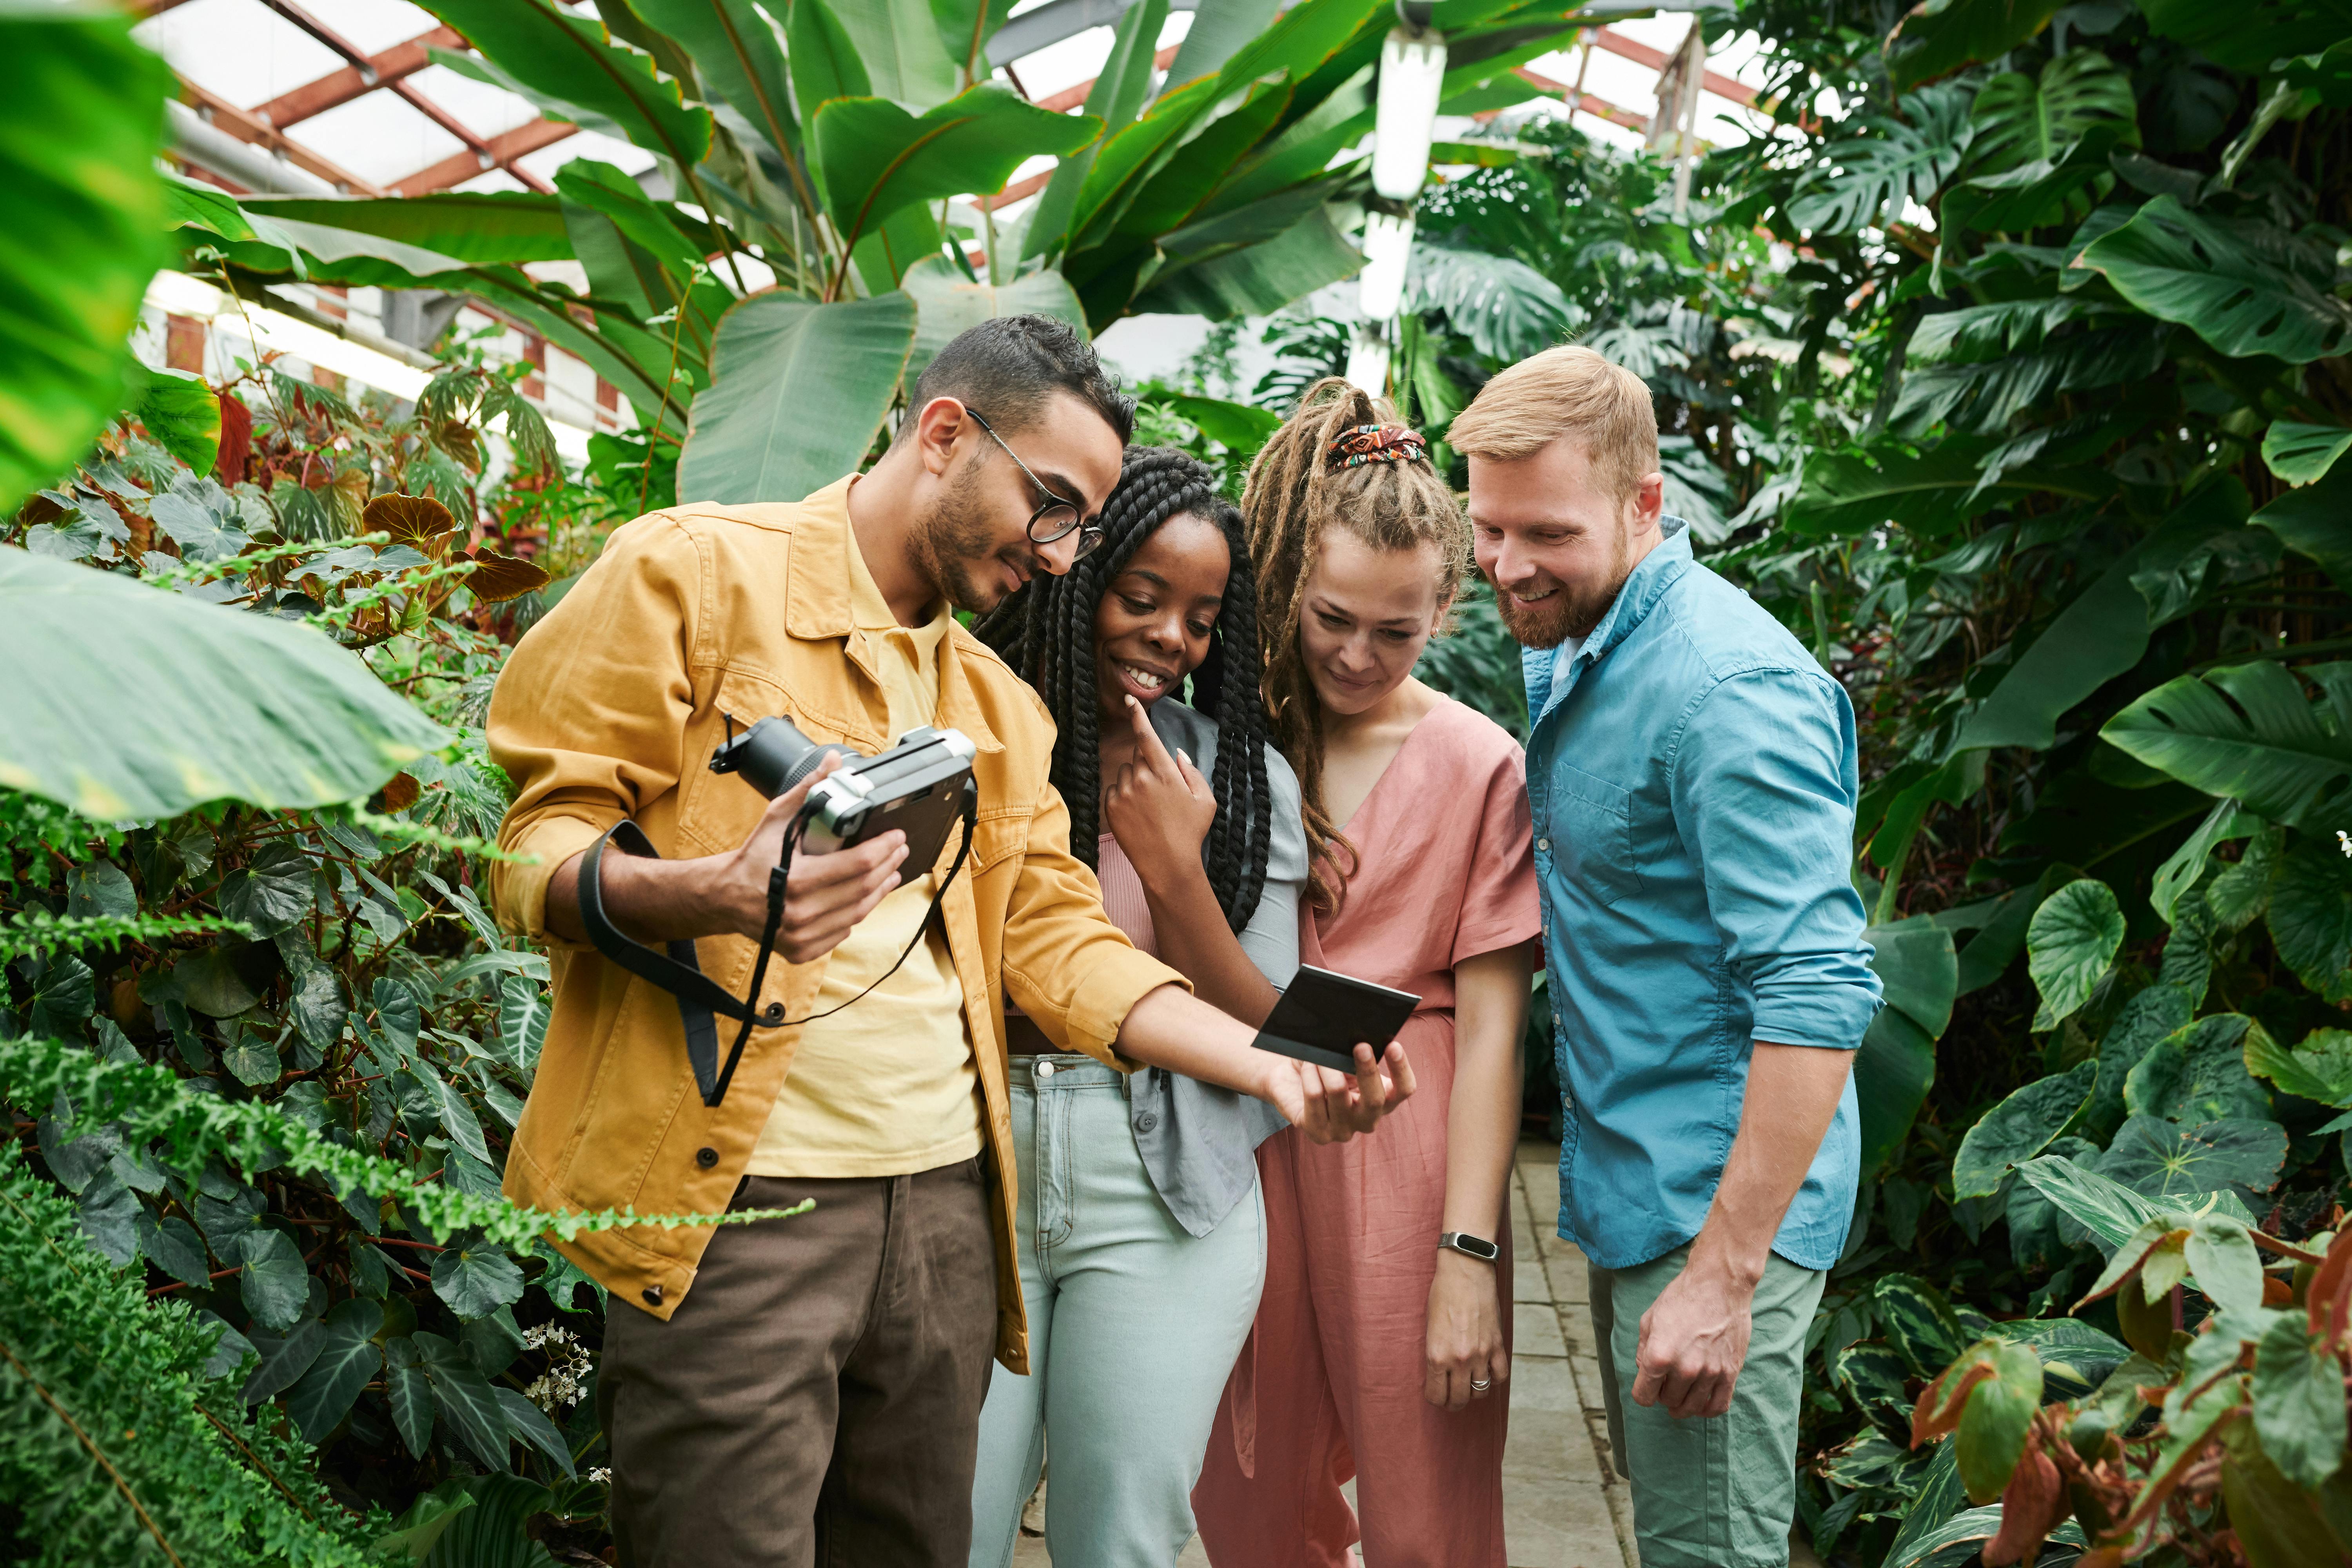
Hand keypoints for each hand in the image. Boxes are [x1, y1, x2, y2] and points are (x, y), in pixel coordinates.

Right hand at [718, 754, 908, 961]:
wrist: (726, 897)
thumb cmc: (754, 857)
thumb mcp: (777, 818)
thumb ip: (808, 790)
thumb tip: (834, 762)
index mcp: (797, 880)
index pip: (858, 865)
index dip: (884, 848)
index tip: (897, 836)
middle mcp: (800, 912)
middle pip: (864, 889)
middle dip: (888, 866)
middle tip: (899, 851)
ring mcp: (802, 935)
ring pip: (858, 913)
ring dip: (880, 890)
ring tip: (890, 871)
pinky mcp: (802, 950)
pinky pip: (842, 931)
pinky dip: (856, 912)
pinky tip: (864, 896)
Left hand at [1102, 695, 1215, 891]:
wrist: (1168, 865)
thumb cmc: (1190, 832)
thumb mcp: (1204, 799)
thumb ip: (1191, 771)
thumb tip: (1177, 753)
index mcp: (1165, 772)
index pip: (1146, 736)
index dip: (1137, 715)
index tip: (1129, 700)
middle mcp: (1141, 778)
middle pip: (1137, 756)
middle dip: (1147, 765)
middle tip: (1160, 791)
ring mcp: (1124, 793)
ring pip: (1124, 773)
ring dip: (1134, 781)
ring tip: (1149, 807)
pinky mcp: (1111, 808)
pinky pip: (1114, 790)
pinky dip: (1123, 797)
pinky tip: (1137, 815)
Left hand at [1259, 1041, 1417, 1143]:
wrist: (1287, 1075)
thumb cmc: (1322, 1063)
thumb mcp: (1344, 1057)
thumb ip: (1357, 1055)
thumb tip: (1363, 1042)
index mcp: (1382, 1099)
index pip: (1403, 1090)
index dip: (1401, 1069)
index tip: (1393, 1045)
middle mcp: (1366, 1120)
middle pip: (1376, 1100)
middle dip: (1368, 1070)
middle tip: (1360, 1045)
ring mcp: (1343, 1130)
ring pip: (1339, 1092)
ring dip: (1327, 1066)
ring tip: (1318, 1055)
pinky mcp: (1318, 1133)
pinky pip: (1315, 1097)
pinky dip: (1310, 1075)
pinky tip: (1307, 1066)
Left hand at [1425, 1249, 1506, 1408]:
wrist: (1466, 1272)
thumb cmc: (1442, 1295)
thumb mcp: (1429, 1328)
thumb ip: (1435, 1354)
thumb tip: (1439, 1375)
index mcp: (1436, 1356)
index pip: (1436, 1395)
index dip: (1436, 1400)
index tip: (1436, 1396)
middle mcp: (1459, 1360)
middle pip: (1459, 1399)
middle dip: (1453, 1403)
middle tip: (1452, 1398)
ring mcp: (1481, 1354)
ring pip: (1480, 1391)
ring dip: (1474, 1392)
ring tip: (1469, 1385)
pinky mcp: (1497, 1346)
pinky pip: (1500, 1376)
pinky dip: (1494, 1378)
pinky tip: (1487, 1372)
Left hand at [1631, 1253, 1756, 1418]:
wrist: (1719, 1285)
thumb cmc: (1681, 1298)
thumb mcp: (1649, 1320)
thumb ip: (1643, 1350)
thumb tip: (1644, 1371)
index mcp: (1659, 1355)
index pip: (1643, 1396)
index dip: (1643, 1393)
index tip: (1647, 1387)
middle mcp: (1685, 1369)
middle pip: (1668, 1401)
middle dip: (1663, 1395)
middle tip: (1666, 1383)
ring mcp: (1710, 1373)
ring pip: (1692, 1407)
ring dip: (1683, 1404)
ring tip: (1681, 1395)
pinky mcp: (1730, 1373)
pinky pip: (1718, 1406)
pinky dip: (1706, 1410)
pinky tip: (1700, 1402)